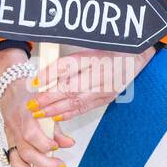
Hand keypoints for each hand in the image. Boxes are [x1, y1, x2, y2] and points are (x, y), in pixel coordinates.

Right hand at [0, 50, 73, 166]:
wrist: (9, 89)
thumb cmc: (31, 96)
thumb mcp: (46, 105)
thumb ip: (57, 126)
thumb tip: (69, 143)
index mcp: (24, 117)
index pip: (31, 135)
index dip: (44, 144)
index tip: (56, 147)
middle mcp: (15, 131)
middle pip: (25, 153)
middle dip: (44, 164)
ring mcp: (11, 139)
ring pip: (17, 164)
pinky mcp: (11, 146)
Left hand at [29, 47, 154, 120]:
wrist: (135, 58)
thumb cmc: (109, 50)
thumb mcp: (86, 49)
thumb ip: (65, 63)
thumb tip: (43, 77)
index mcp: (93, 60)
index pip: (68, 69)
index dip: (50, 78)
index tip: (35, 84)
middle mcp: (98, 77)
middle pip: (69, 90)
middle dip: (48, 100)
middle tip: (31, 106)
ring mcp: (103, 91)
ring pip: (76, 103)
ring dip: (55, 110)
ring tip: (38, 114)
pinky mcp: (106, 99)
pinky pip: (84, 108)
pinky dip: (69, 114)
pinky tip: (56, 117)